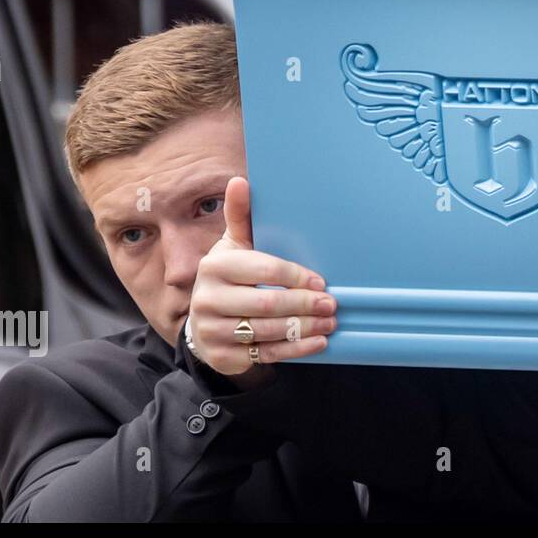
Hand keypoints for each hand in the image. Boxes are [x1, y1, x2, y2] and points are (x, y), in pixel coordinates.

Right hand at [188, 177, 335, 380]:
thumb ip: (240, 216)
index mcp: (215, 266)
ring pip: (267, 331)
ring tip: (330, 322)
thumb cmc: (230, 275)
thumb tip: (240, 181)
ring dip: (305, 328)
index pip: (263, 269)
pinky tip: (318, 342)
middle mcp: (208, 299)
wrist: (205, 320)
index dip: (295, 276)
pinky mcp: (222, 356)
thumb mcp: (233, 245)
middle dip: (304, 304)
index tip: (321, 281)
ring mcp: (212, 330)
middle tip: (332, 304)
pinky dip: (295, 349)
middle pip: (266, 303)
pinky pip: (265, 354)